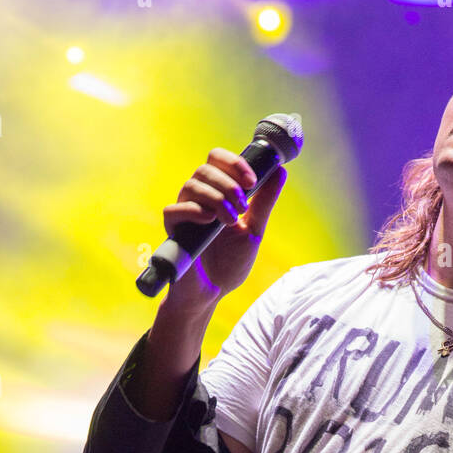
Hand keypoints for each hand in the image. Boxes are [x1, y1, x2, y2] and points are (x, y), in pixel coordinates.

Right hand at [161, 147, 286, 309]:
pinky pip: (173, 210)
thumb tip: (280, 171)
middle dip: (228, 183)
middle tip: (242, 205)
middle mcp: (198, 198)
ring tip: (231, 221)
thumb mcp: (253, 230)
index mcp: (217, 193)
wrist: (213, 293)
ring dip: (216, 198)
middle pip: (204, 168)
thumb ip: (264, 202)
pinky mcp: (172, 230)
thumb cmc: (231, 263)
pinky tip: (209, 221)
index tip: (252, 180)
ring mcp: (183, 212)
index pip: (217, 160)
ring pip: (191, 185)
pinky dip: (192, 210)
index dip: (234, 163)